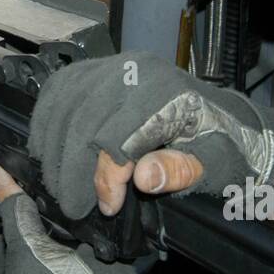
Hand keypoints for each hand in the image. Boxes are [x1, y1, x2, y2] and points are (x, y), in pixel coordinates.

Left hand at [0, 163, 149, 273]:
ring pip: (16, 267)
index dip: (6, 184)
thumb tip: (88, 230)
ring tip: (58, 258)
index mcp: (30, 253)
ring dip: (32, 260)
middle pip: (13, 240)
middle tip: (50, 224)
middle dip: (27, 231)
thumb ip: (91, 242)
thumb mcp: (109, 267)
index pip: (14, 209)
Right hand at [28, 51, 273, 217]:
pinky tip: (48, 146)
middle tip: (71, 204)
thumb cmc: (220, 147)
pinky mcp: (103, 69)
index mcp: (166, 94)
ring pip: (64, 102)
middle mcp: (137, 72)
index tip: (105, 207)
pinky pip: (62, 87)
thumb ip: (177, 171)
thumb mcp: (210, 167)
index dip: (103, 178)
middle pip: (82, 119)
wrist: (225, 121)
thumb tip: (142, 177)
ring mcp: (116, 66)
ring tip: (57, 182)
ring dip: (53, 145)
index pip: (115, 137)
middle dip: (70, 168)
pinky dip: (48, 117)